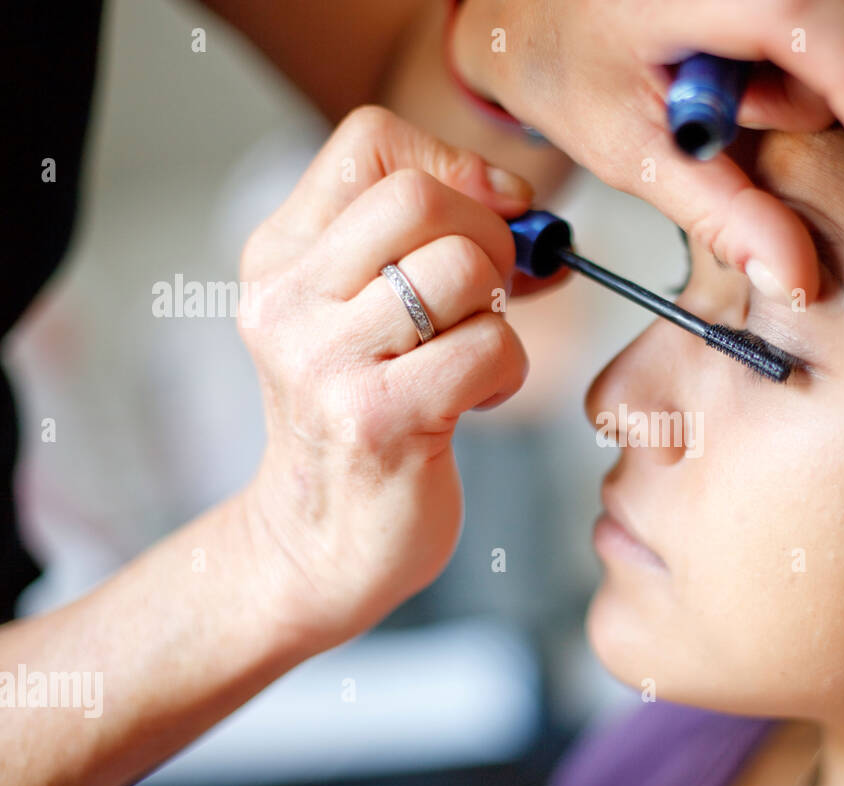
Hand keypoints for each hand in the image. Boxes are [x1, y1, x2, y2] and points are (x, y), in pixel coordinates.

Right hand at [236, 106, 552, 649]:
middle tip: (487, 296)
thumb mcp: (362, 318)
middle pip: (420, 196)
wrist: (316, 544)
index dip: (454, 167)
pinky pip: (489, 348)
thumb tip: (522, 207)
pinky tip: (471, 403)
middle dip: (486, 237)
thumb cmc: (362, 421)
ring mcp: (325, 359)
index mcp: (280, 257)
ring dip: (497, 314)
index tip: (489, 217)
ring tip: (469, 358)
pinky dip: (505, 372)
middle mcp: (288, 298)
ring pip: (461, 270)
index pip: (369, 142)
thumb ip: (425, 251)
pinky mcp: (377, 419)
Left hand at [450, 0, 843, 302]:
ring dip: (794, 77)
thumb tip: (796, 275)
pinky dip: (792, 57)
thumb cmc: (567, 68)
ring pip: (842, 22)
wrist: (532, 15)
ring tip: (720, 90)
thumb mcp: (633, 153)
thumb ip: (721, 212)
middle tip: (728, 118)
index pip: (808, 23)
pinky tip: (736, 69)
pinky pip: (822, 17)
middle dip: (808, 92)